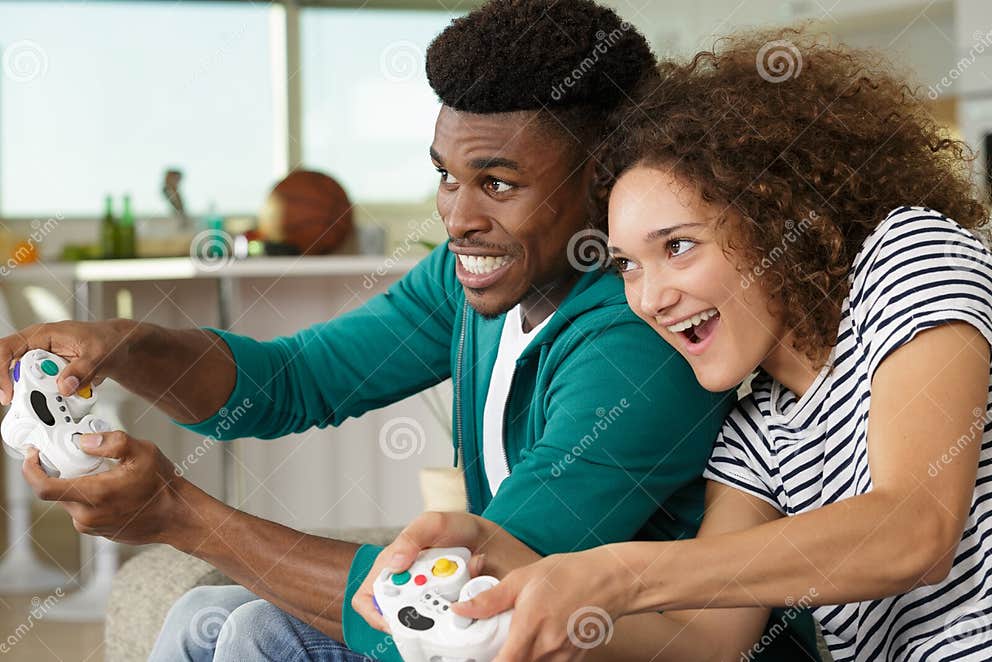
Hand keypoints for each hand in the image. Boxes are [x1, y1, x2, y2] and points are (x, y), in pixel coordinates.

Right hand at [0, 319, 142, 404]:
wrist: (120, 347)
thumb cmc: (108, 340)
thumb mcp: (99, 354)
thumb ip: (83, 370)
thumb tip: (64, 386)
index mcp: (42, 335)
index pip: (6, 349)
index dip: (1, 371)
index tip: (8, 393)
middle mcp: (38, 348)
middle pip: (14, 371)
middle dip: (23, 390)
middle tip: (39, 403)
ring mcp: (43, 362)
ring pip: (28, 384)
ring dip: (40, 397)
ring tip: (60, 401)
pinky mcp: (51, 375)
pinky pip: (43, 390)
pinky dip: (52, 399)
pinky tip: (67, 399)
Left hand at [22, 430, 195, 545]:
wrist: (176, 516)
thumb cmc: (162, 486)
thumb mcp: (143, 451)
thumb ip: (112, 442)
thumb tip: (85, 440)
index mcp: (94, 494)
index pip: (44, 487)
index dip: (31, 470)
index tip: (32, 456)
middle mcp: (87, 515)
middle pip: (58, 490)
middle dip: (64, 471)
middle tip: (83, 458)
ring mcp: (91, 525)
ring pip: (70, 500)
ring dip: (79, 484)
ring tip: (105, 473)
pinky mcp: (97, 531)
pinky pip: (83, 510)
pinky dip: (89, 496)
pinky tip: (112, 488)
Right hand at [352, 511, 538, 631]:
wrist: (494, 539)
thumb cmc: (459, 529)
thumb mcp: (433, 523)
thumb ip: (411, 537)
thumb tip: (394, 564)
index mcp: (394, 567)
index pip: (368, 598)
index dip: (374, 610)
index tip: (393, 614)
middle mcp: (409, 590)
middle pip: (397, 615)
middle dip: (418, 607)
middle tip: (438, 594)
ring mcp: (431, 603)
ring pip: (425, 623)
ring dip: (444, 606)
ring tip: (461, 583)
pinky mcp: (453, 614)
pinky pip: (452, 624)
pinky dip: (463, 609)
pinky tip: (473, 586)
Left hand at [453, 548, 630, 661]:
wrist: (610, 580)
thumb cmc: (569, 575)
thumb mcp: (522, 579)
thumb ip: (489, 599)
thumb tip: (462, 608)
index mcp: (530, 628)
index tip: (479, 656)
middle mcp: (547, 649)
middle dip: (502, 659)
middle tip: (496, 645)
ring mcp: (562, 658)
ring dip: (520, 660)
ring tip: (517, 641)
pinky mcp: (573, 660)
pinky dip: (537, 659)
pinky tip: (536, 643)